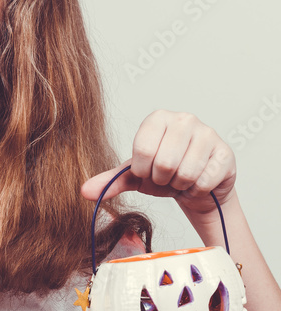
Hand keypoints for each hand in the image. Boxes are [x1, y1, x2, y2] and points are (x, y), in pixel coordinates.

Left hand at [81, 110, 236, 215]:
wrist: (195, 189)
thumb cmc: (162, 176)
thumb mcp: (133, 176)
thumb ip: (109, 181)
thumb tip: (84, 191)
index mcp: (157, 118)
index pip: (142, 149)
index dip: (143, 170)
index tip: (147, 171)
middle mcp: (184, 119)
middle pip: (165, 162)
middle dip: (161, 179)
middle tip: (166, 177)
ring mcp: (208, 133)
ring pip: (186, 172)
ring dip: (180, 185)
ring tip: (181, 179)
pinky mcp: (226, 152)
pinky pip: (205, 180)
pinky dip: (197, 189)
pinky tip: (198, 182)